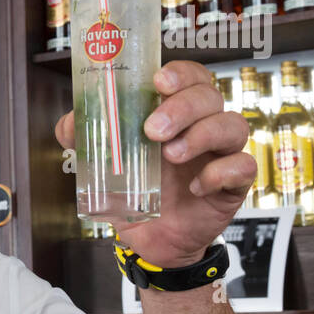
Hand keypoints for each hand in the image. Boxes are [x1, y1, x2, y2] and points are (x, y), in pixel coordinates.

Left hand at [55, 60, 254, 267]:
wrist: (150, 239)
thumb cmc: (134, 191)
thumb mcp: (103, 163)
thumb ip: (84, 138)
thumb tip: (70, 125)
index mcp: (174, 113)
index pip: (189, 76)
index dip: (179, 73)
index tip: (158, 83)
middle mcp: (201, 126)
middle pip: (209, 96)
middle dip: (182, 107)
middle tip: (152, 130)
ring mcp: (220, 154)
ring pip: (233, 125)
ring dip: (201, 135)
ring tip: (171, 155)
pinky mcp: (233, 184)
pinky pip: (243, 167)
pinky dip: (220, 173)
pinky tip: (196, 187)